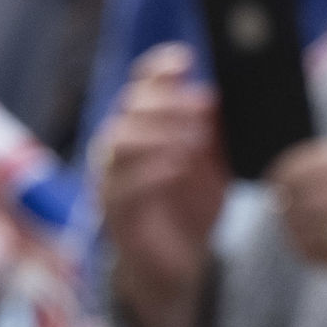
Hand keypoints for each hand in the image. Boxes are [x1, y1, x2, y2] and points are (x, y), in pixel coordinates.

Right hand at [97, 46, 228, 326]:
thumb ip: (213, 133)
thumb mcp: (214, 165)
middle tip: (202, 110)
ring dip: (158, 133)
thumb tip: (215, 95)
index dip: (159, 69)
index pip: (142, 85)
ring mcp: (111, 179)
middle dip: (167, 103)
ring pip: (118, 140)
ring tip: (192, 140)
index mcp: (143, 128)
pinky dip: (152, 171)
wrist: (180, 265)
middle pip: (130, 107)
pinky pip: (122, 185)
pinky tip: (178, 167)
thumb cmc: (193, 207)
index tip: (185, 61)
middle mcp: (119, 147)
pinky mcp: (114, 212)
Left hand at [270, 139, 326, 318]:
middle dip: (287, 197)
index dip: (295, 165)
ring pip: (315, 223)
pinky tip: (309, 254)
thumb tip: (315, 173)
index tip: (278, 174)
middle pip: (315, 188)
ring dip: (294, 227)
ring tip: (292, 231)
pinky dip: (310, 253)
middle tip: (277, 204)